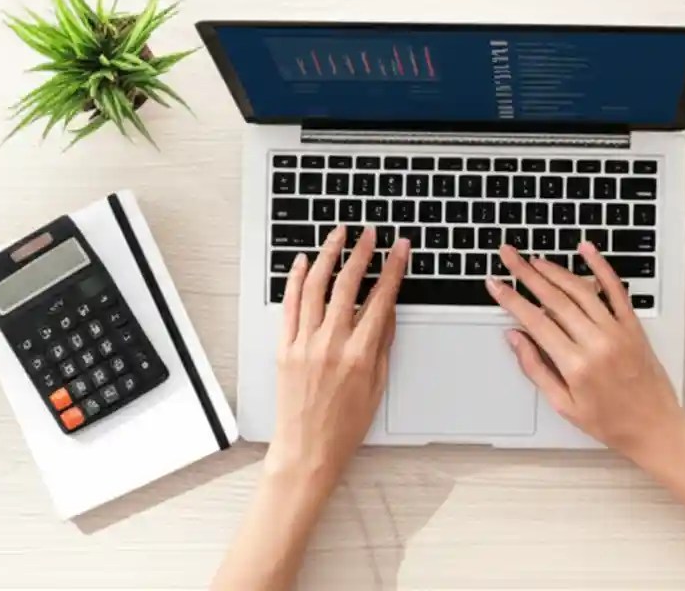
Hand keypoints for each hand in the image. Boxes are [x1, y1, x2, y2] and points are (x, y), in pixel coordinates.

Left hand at [265, 225, 410, 485]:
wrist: (307, 450)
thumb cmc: (345, 426)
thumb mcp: (378, 385)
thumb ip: (383, 343)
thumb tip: (388, 309)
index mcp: (360, 354)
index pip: (381, 299)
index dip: (393, 269)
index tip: (400, 249)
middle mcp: (331, 344)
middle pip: (347, 284)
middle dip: (361, 252)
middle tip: (370, 233)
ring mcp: (304, 344)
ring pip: (315, 286)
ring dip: (328, 255)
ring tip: (338, 235)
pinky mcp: (284, 347)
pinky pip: (289, 305)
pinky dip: (294, 279)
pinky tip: (302, 262)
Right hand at [486, 242, 684, 466]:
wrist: (655, 427)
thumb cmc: (611, 422)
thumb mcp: (564, 405)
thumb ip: (536, 369)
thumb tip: (515, 339)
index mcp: (576, 365)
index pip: (535, 321)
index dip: (511, 299)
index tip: (495, 284)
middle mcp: (597, 343)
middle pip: (554, 299)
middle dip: (527, 273)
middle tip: (509, 255)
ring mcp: (617, 331)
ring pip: (581, 290)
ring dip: (555, 270)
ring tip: (535, 260)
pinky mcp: (633, 326)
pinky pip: (616, 290)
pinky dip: (601, 267)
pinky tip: (587, 250)